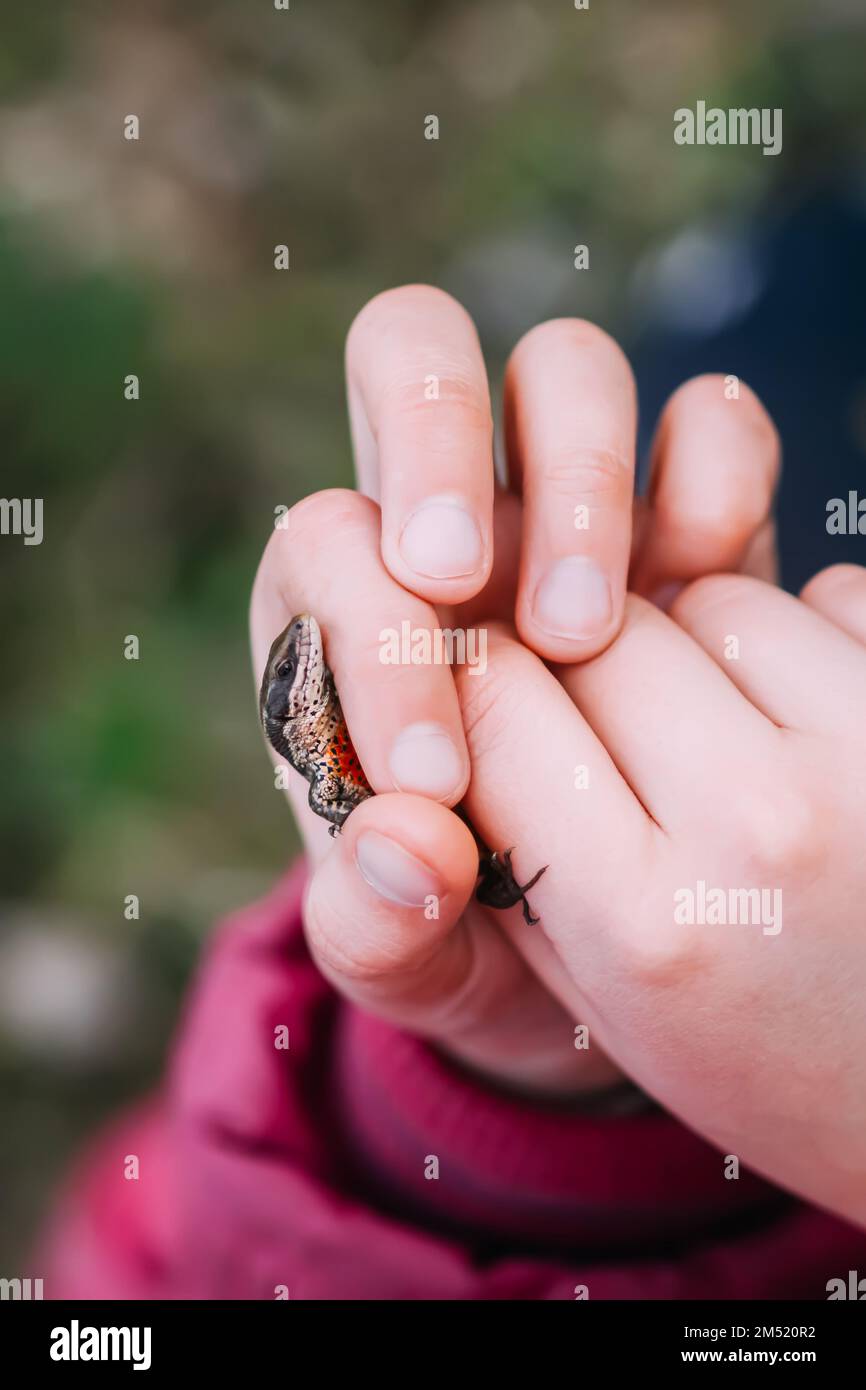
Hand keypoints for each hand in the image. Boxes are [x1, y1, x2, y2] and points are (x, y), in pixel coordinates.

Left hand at [250, 285, 778, 1097]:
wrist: (627, 951)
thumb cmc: (494, 948)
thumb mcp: (428, 967)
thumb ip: (376, 931)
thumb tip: (400, 852)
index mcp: (342, 622)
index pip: (328, 545)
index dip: (368, 641)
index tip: (439, 779)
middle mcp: (446, 536)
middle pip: (411, 358)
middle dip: (436, 445)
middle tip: (484, 597)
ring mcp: (568, 517)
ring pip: (560, 370)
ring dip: (579, 477)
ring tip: (595, 627)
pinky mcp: (687, 531)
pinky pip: (705, 428)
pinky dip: (711, 474)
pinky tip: (707, 581)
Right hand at [449, 565, 865, 1221]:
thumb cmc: (757, 1052)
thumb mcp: (600, 1000)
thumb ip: (505, 861)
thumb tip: (444, 717)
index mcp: (646, 921)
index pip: (498, 703)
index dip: (479, 689)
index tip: (496, 706)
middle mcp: (757, 828)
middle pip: (597, 637)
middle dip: (580, 667)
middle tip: (613, 731)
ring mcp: (863, 764)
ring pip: (712, 600)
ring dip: (693, 647)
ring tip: (719, 733)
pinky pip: (830, 595)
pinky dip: (800, 639)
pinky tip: (800, 721)